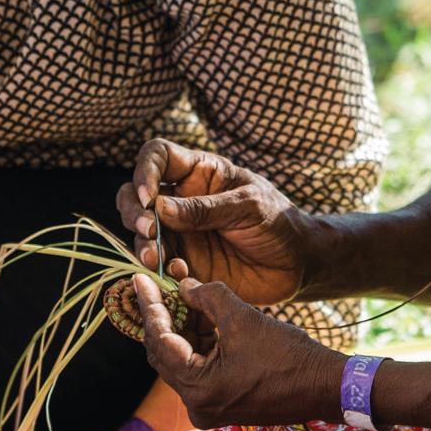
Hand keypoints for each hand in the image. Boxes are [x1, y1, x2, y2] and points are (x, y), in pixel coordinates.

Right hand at [116, 139, 310, 305]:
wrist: (296, 263)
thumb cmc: (277, 221)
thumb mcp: (247, 206)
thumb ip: (205, 208)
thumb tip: (158, 207)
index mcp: (198, 172)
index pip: (156, 156)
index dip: (144, 170)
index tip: (149, 196)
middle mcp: (180, 200)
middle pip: (135, 195)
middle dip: (134, 211)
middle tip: (149, 229)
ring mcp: (179, 232)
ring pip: (140, 233)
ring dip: (142, 245)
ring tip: (157, 258)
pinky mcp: (183, 262)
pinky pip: (157, 264)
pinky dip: (159, 269)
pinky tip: (179, 274)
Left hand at [135, 272, 343, 429]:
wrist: (323, 385)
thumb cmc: (287, 355)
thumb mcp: (244, 319)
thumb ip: (208, 297)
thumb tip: (184, 285)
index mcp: (198, 388)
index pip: (160, 341)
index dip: (150, 306)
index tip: (140, 279)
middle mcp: (196, 404)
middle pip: (164, 354)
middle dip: (162, 317)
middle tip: (156, 284)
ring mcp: (208, 406)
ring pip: (181, 359)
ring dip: (181, 327)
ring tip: (184, 293)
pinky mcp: (221, 401)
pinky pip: (198, 367)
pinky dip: (197, 341)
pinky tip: (201, 314)